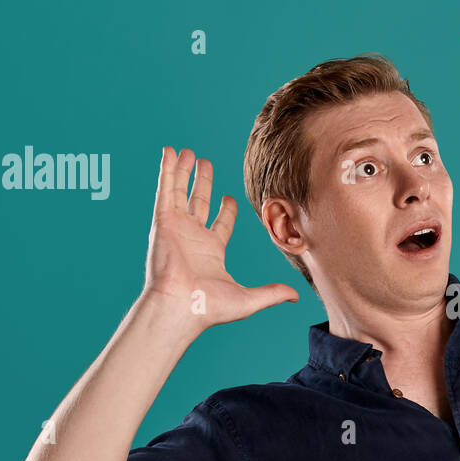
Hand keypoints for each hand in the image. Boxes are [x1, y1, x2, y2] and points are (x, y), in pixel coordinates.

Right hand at [142, 147, 298, 332]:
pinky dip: (167, 170)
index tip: (229, 198)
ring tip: (187, 152)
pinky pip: (166, 189)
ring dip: (183, 172)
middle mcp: (193, 237)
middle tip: (205, 163)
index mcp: (212, 252)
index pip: (220, 224)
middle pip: (199, 202)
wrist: (180, 307)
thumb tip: (295, 296)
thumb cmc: (208, 308)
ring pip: (180, 192)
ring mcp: (177, 227)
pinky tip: (169, 153)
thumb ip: (272, 293)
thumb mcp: (249, 299)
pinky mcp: (164, 221)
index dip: (226, 210)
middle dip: (202, 183)